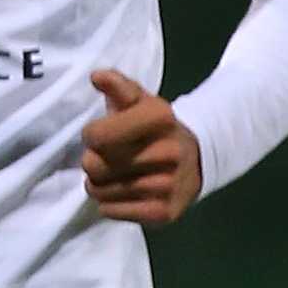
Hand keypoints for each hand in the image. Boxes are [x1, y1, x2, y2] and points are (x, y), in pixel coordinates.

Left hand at [82, 70, 201, 224]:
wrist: (194, 159)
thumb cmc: (153, 128)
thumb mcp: (138, 102)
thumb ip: (118, 87)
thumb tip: (97, 76)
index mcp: (160, 117)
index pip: (96, 136)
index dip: (92, 136)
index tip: (102, 134)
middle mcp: (170, 151)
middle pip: (94, 166)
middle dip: (94, 162)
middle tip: (110, 158)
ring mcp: (170, 184)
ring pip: (101, 191)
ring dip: (100, 185)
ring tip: (116, 175)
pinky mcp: (166, 212)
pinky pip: (111, 212)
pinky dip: (109, 205)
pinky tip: (123, 194)